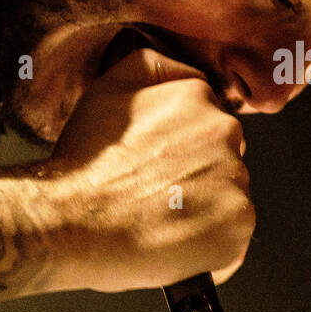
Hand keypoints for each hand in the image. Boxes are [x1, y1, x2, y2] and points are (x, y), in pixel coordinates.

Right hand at [42, 46, 254, 290]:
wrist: (72, 223)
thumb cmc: (85, 163)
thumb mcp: (109, 87)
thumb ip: (154, 66)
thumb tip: (186, 74)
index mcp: (198, 98)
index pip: (205, 120)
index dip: (177, 146)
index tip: (154, 164)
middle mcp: (225, 133)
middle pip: (222, 156)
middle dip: (196, 174)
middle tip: (154, 193)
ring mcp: (236, 180)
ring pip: (227, 195)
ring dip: (203, 209)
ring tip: (160, 221)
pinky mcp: (238, 225)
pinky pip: (233, 235)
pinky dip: (210, 244)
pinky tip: (175, 244)